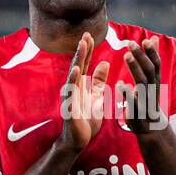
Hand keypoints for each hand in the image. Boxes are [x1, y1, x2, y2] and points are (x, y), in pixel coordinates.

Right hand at [58, 31, 109, 152]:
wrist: (79, 140)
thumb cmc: (86, 119)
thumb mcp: (97, 96)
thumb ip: (99, 81)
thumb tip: (105, 63)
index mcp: (81, 85)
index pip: (84, 64)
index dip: (87, 50)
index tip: (90, 35)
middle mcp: (74, 88)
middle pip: (78, 65)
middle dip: (82, 50)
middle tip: (85, 35)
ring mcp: (70, 97)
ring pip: (73, 75)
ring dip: (77, 60)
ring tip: (81, 47)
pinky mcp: (70, 107)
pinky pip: (71, 91)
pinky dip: (73, 80)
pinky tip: (76, 70)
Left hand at [117, 38, 164, 134]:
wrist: (150, 127)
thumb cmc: (148, 98)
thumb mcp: (151, 79)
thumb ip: (151, 59)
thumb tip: (154, 38)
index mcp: (155, 81)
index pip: (156, 64)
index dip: (152, 52)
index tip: (145, 39)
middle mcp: (152, 88)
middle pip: (149, 70)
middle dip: (141, 56)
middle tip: (130, 43)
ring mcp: (145, 99)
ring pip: (142, 82)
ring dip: (135, 68)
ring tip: (126, 56)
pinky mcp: (137, 111)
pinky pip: (132, 101)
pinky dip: (127, 92)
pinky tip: (119, 84)